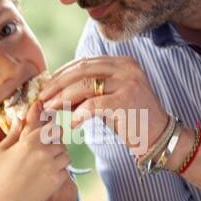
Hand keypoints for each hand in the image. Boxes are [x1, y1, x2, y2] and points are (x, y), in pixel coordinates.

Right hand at [0, 100, 70, 200]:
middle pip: (59, 136)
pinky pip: (66, 168)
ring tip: (48, 160)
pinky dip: (60, 169)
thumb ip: (9, 132)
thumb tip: (18, 117)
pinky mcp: (57, 180)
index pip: (46, 124)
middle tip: (47, 145)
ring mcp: (51, 166)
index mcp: (27, 142)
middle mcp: (42, 152)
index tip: (46, 115)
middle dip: (54, 138)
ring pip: (65, 152)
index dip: (47, 119)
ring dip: (59, 154)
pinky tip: (50, 173)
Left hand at [39, 56, 169, 159]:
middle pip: (82, 70)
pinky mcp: (126, 100)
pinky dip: (79, 114)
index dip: (62, 73)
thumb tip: (56, 93)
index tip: (46, 86)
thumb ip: (87, 93)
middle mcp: (126, 68)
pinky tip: (71, 123)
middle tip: (42, 97)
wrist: (158, 137)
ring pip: (85, 85)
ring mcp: (128, 82)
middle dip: (58, 84)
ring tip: (50, 109)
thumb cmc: (131, 120)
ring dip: (63, 97)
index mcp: (122, 63)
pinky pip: (94, 104)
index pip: (85, 63)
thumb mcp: (108, 100)